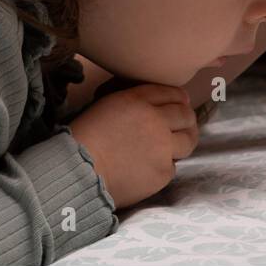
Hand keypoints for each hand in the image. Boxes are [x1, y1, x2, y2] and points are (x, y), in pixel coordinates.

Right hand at [68, 83, 197, 209]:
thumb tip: (158, 102)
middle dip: (186, 118)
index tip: (181, 104)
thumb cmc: (84, 138)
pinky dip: (165, 165)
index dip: (179, 99)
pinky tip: (151, 167)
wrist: (77, 172)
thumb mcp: (107, 105)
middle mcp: (155, 121)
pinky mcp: (163, 172)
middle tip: (183, 124)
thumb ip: (134, 100)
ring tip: (176, 145)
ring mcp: (163, 148)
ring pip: (188, 140)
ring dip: (184, 140)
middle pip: (186, 115)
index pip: (173, 94)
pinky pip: (173, 166)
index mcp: (138, 101)